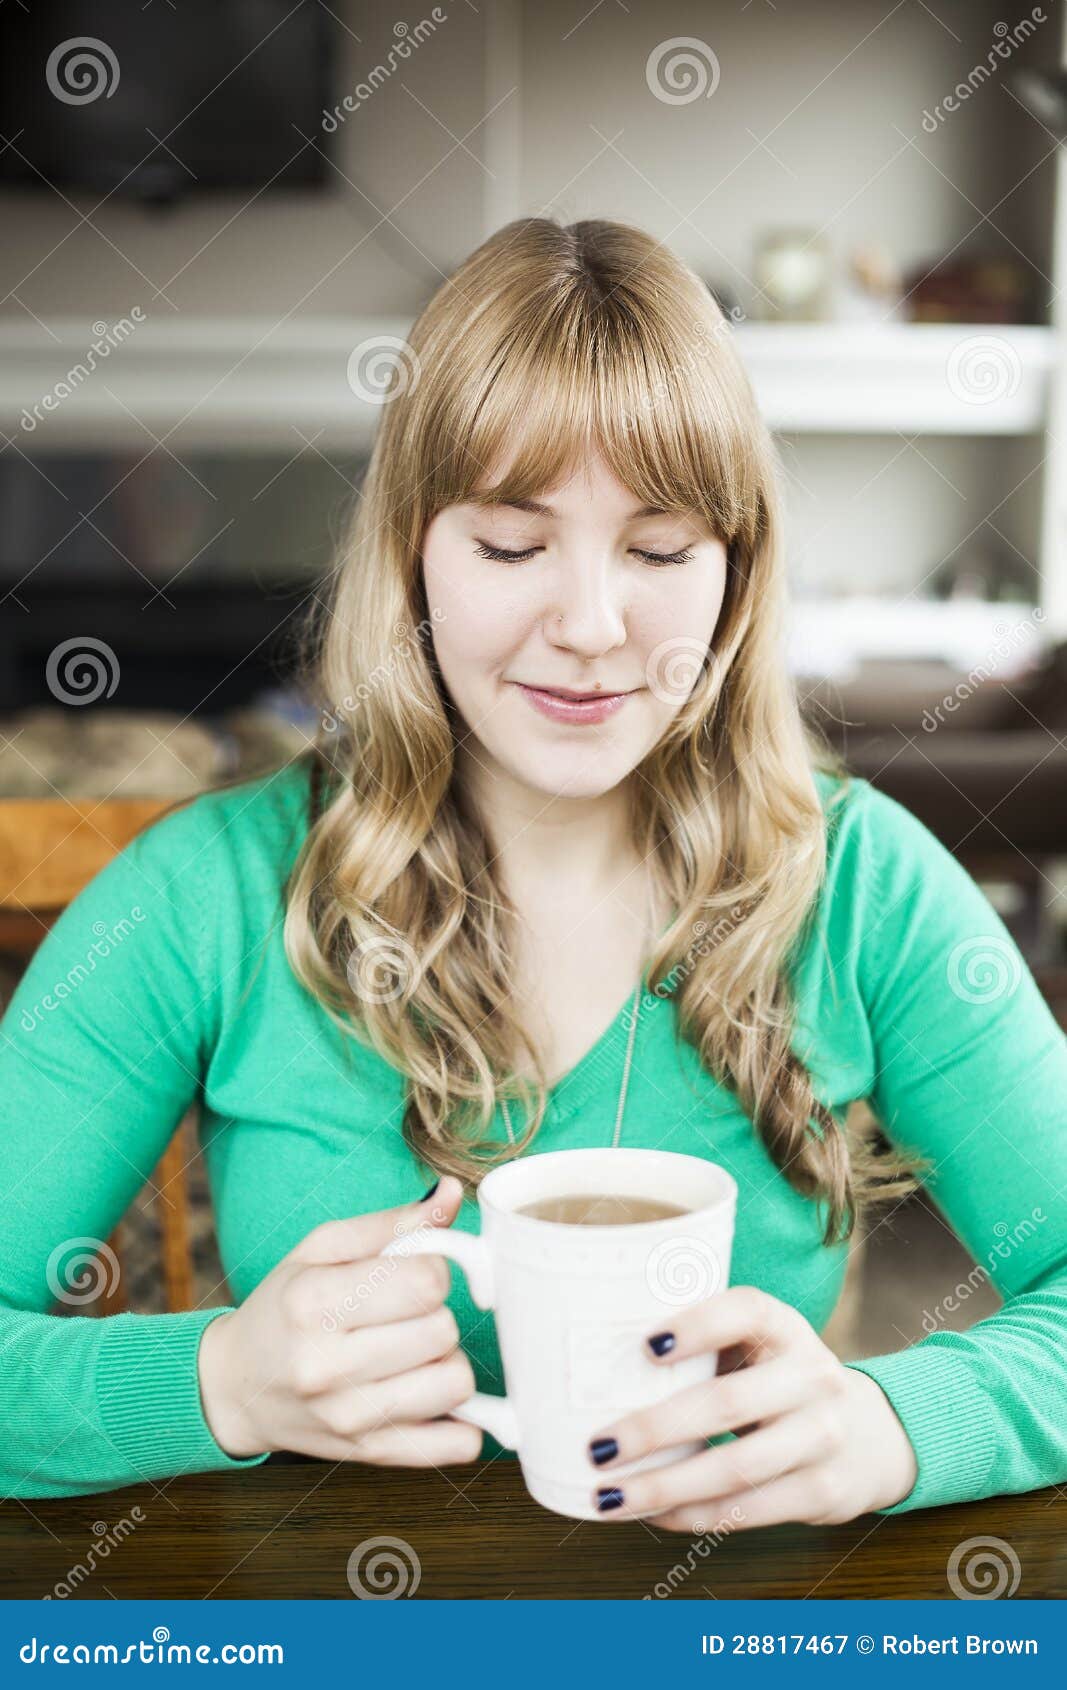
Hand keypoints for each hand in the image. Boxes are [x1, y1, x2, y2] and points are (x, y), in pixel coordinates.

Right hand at [197, 1176, 482, 1468]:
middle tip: (408, 1315)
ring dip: (447, 1363)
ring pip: (455, 1383)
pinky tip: (437, 1398)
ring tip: (416, 1353)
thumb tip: (453, 1193)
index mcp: (314, 1302)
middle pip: (442, 1330)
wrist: (236, 1388)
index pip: (425, 1281)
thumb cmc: (284, 1307)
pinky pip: (454, 1446)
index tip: (415, 1273)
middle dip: (437, 1314)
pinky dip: (464, 1422)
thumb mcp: (322, 1249)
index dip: (434, 1268)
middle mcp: (326, 1365)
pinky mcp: (369, 1455)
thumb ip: (392, 1223)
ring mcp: (349, 1418)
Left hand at [584, 1285, 917, 1530]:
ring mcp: (822, 1436)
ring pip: (734, 1468)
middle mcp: (812, 1376)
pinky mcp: (823, 1490)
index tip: (644, 1347)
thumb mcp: (758, 1349)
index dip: (697, 1326)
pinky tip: (653, 1515)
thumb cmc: (779, 1382)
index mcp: (785, 1327)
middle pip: (726, 1404)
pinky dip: (693, 1515)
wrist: (868, 1435)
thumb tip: (602, 1370)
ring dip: (664, 1487)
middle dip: (654, 1430)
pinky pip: (747, 1509)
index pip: (744, 1311)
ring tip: (609, 1496)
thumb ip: (704, 1351)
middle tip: (598, 1447)